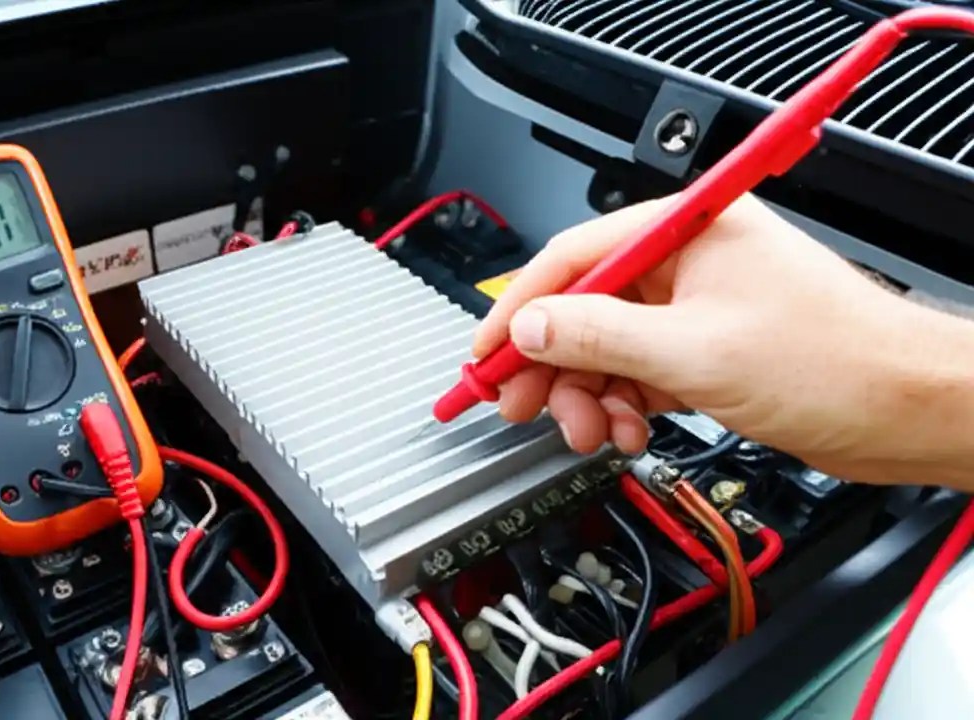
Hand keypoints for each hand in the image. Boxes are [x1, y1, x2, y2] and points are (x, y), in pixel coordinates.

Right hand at [475, 194, 973, 486]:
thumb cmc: (836, 361)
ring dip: (589, 395)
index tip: (484, 353)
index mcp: (686, 230)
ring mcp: (695, 306)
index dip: (519, 308)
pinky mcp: (704, 347)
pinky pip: (638, 371)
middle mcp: (686, 261)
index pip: (574, 258)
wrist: (905, 411)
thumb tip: (533, 327)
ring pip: (606, 347)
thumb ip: (601, 336)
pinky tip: (629, 429)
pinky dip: (624, 404)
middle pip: (584, 307)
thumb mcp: (695, 351)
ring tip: (592, 431)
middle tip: (521, 405)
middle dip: (553, 364)